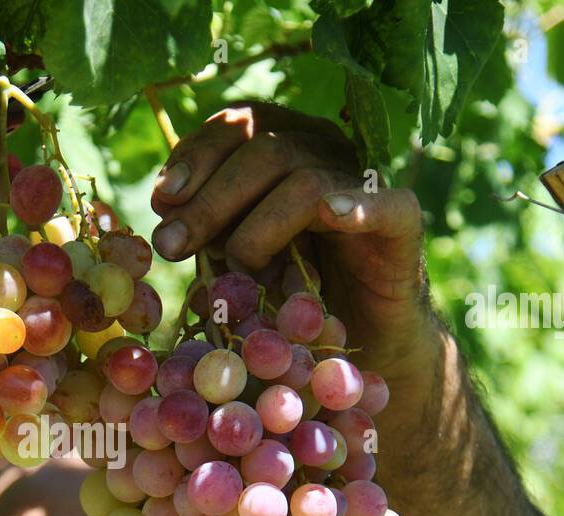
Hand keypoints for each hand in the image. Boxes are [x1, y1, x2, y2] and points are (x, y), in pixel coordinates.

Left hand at [150, 103, 437, 376]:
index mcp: (283, 147)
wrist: (358, 342)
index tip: (161, 201)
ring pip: (305, 177)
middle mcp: (325, 153)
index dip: (195, 157)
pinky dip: (356, 207)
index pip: (238, 125)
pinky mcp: (402, 225)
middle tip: (173, 245)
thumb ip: (207, 229)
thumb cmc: (289, 298)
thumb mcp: (235, 259)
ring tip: (237, 265)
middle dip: (209, 198)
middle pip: (263, 149)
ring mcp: (364, 185)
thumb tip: (165, 209)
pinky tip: (330, 218)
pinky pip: (385, 204)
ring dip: (257, 224)